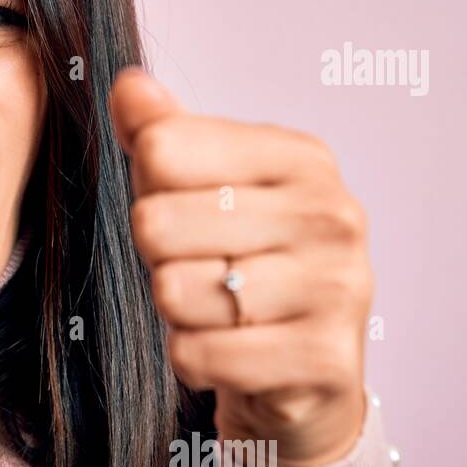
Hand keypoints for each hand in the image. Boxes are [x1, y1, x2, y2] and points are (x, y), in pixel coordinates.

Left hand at [110, 68, 370, 466]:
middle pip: (157, 222)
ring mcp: (338, 286)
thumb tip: (128, 86)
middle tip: (200, 275)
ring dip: (177, 316)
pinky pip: (198, 353)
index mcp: (301, 158)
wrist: (304, 380)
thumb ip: (163, 134)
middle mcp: (331, 213)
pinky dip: (193, 361)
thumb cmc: (245, 270)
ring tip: (218, 315)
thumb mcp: (205, 192)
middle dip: (157, 260)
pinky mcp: (326, 358)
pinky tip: (226, 354)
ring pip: (174, 291)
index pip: (161, 149)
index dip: (149, 192)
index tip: (187, 216)